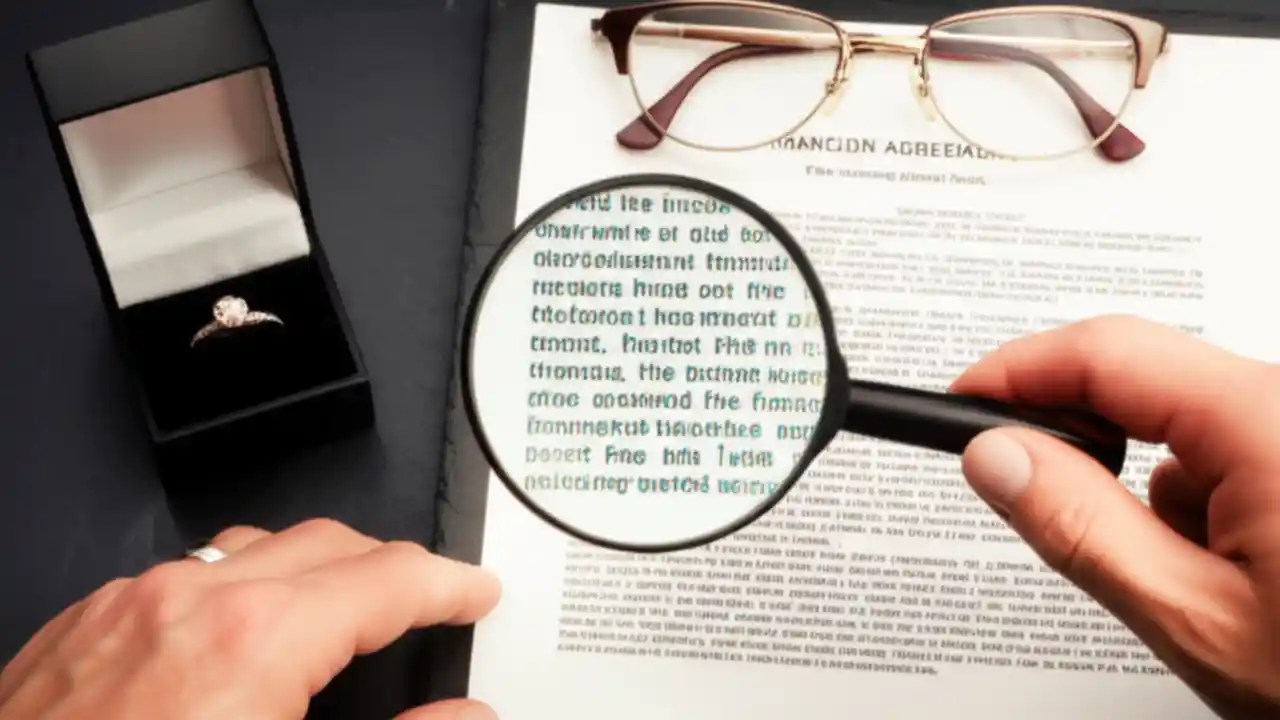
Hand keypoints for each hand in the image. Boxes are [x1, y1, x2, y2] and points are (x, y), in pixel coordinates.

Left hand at [0, 519, 500, 719]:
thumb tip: (465, 718)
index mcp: (255, 639)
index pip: (388, 579)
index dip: (448, 585)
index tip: (475, 593)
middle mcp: (188, 600)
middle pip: (326, 544)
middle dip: (388, 567)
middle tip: (427, 602)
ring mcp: (123, 608)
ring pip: (247, 550)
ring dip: (310, 571)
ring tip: (340, 612)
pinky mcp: (75, 630)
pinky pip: (178, 579)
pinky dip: (233, 590)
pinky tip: (233, 640)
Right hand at [951, 315, 1279, 718]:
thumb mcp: (1196, 618)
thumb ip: (1080, 527)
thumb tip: (996, 458)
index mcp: (1266, 421)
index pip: (1105, 351)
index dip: (1016, 371)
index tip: (959, 402)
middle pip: (1140, 377)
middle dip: (1079, 439)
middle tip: (1032, 496)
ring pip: (1181, 423)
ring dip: (1145, 484)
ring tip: (1178, 578)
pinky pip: (1224, 449)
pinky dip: (1193, 498)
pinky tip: (1223, 571)